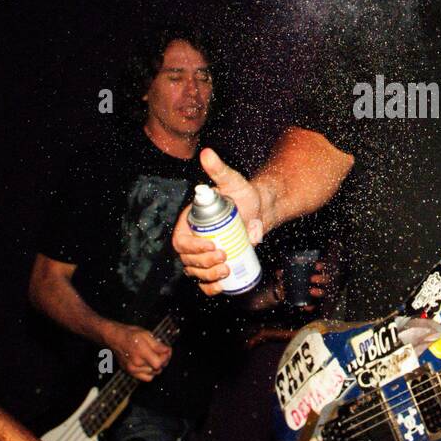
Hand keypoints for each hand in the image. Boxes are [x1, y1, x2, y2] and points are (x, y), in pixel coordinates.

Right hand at [104, 323, 171, 381]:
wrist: (114, 338)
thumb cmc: (129, 334)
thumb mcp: (146, 334)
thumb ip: (157, 345)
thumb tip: (167, 351)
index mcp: (140, 352)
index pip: (159, 363)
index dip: (166, 357)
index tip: (167, 350)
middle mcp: (136, 362)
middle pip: (158, 369)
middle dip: (164, 361)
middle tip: (164, 353)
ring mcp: (132, 369)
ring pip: (153, 373)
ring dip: (158, 367)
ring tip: (156, 357)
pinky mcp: (130, 372)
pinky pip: (146, 378)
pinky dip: (151, 373)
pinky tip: (150, 364)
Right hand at [172, 147, 264, 296]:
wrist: (259, 210)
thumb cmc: (243, 194)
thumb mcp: (231, 181)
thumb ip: (218, 169)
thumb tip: (207, 153)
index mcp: (190, 222)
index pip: (181, 240)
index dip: (193, 248)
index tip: (213, 247)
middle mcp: (193, 239)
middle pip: (188, 260)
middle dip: (204, 264)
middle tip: (225, 259)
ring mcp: (202, 254)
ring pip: (195, 273)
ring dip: (208, 277)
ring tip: (226, 271)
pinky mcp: (213, 264)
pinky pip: (205, 281)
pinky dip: (210, 288)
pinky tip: (222, 287)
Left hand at [273, 260, 328, 310]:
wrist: (283, 295)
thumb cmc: (287, 282)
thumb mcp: (284, 277)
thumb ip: (282, 275)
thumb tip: (279, 273)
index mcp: (312, 274)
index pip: (320, 268)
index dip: (321, 266)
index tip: (317, 266)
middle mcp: (316, 283)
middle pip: (325, 280)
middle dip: (321, 278)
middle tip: (312, 279)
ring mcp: (315, 293)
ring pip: (322, 292)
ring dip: (319, 291)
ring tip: (311, 291)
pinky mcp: (312, 303)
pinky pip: (314, 305)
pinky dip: (311, 306)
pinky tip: (306, 306)